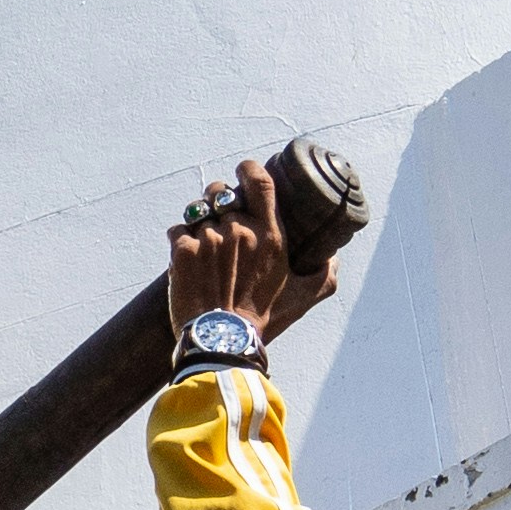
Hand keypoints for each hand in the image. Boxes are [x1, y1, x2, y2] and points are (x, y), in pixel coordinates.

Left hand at [166, 158, 339, 351]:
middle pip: (221, 192)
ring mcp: (208, 238)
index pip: (259, 180)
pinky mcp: (182, 250)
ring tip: (203, 243)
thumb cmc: (262, 320)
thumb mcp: (302, 298)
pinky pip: (177, 229)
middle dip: (219, 200)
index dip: (248, 168)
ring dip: (199, 221)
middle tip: (220, 220)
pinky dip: (180, 240)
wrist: (222, 341)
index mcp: (269, 234)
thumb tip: (333, 258)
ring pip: (197, 209)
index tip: (243, 172)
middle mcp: (239, 229)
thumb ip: (324, 275)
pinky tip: (187, 258)